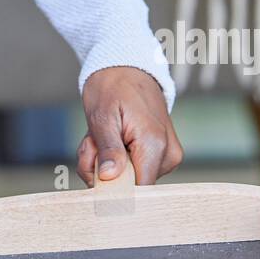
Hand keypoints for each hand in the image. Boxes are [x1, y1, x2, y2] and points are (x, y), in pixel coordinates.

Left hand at [78, 66, 182, 185]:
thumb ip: (108, 149)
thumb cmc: (112, 87)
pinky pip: (134, 169)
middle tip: (90, 144)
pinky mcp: (162, 155)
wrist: (127, 68)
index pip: (138, 190)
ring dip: (105, 163)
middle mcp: (168, 154)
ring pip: (129, 179)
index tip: (93, 169)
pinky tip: (109, 139)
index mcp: (155, 144)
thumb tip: (110, 178)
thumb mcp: (102, 116)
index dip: (111, 188)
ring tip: (99, 137)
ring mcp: (168, 155)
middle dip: (102, 170)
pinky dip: (115, 158)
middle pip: (130, 186)